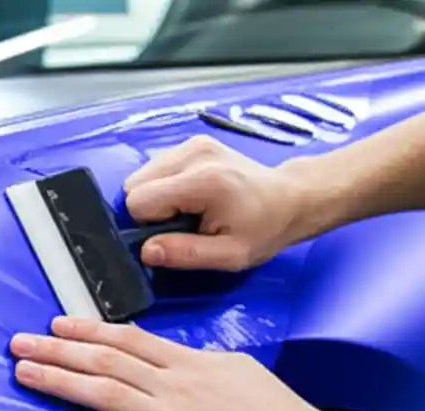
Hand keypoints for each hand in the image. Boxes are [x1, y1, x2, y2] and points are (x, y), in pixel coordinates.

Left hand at [10, 316, 340, 410]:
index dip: (89, 329)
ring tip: (25, 375)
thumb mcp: (239, 371)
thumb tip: (180, 360)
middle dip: (59, 349)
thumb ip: (202, 364)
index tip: (57, 323)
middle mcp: (175, 385)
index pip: (129, 338)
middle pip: (106, 359)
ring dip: (61, 382)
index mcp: (190, 362)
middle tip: (19, 342)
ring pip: (106, 393)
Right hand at [124, 136, 321, 270]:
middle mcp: (193, 154)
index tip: (176, 232)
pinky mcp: (192, 142)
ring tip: (188, 208)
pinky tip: (189, 195)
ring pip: (141, 174)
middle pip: (134, 184)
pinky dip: (163, 184)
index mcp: (202, 181)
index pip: (139, 201)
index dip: (149, 224)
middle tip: (182, 222)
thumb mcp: (230, 255)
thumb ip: (186, 253)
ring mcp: (192, 144)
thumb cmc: (264, 229)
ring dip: (155, 196)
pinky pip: (155, 167)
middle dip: (149, 209)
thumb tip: (146, 250)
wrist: (291, 197)